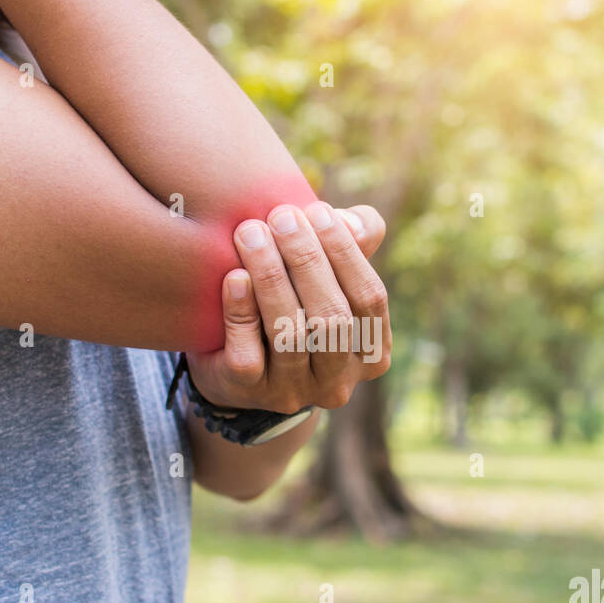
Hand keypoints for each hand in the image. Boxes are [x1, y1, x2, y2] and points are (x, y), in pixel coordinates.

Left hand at [186, 201, 391, 413]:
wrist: (231, 359)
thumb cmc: (294, 301)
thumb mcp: (328, 272)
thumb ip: (352, 241)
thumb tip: (354, 223)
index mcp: (372, 352)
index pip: (369, 299)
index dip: (345, 252)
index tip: (316, 210)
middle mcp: (338, 381)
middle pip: (332, 318)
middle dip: (306, 260)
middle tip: (280, 216)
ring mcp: (293, 391)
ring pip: (290, 336)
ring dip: (271, 278)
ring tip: (251, 233)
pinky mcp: (250, 392)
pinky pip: (248, 354)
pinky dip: (241, 312)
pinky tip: (234, 277)